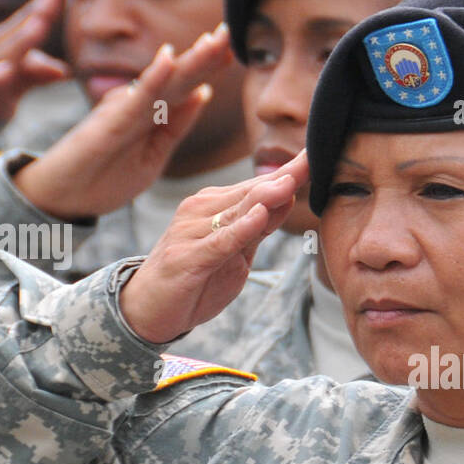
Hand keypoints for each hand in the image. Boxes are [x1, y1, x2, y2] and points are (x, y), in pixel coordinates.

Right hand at [0, 0, 69, 121]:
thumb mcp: (14, 80)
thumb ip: (38, 72)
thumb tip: (67, 71)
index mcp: (0, 44)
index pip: (22, 22)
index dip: (41, 7)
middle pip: (13, 33)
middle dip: (34, 16)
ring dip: (20, 41)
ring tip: (39, 25)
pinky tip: (6, 70)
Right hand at [13, 25, 232, 218]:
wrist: (64, 198)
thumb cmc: (106, 175)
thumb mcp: (155, 153)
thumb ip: (177, 124)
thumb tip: (204, 93)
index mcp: (152, 112)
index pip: (186, 85)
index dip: (210, 66)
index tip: (235, 48)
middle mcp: (139, 103)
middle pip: (179, 76)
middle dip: (206, 55)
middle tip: (230, 31)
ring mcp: (124, 110)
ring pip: (164, 81)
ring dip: (189, 60)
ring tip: (214, 40)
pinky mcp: (109, 123)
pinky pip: (136, 99)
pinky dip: (153, 78)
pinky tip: (169, 58)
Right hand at [119, 152, 308, 344]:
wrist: (146, 308)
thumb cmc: (195, 278)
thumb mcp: (236, 254)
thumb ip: (260, 227)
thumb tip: (289, 196)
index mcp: (216, 205)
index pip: (259, 186)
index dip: (289, 172)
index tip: (317, 154)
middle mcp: (202, 210)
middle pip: (252, 192)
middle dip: (284, 178)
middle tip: (313, 159)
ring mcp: (193, 231)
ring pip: (237, 211)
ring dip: (265, 196)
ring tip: (291, 181)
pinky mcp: (188, 256)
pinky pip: (220, 240)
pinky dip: (240, 228)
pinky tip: (259, 216)